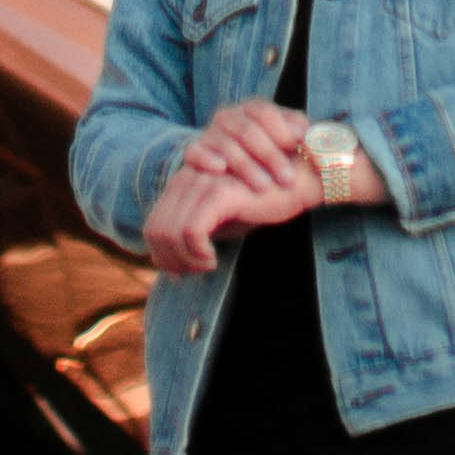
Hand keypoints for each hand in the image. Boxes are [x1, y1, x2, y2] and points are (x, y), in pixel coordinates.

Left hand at [141, 109, 314, 276]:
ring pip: (171, 232)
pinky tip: (212, 262)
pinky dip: (196, 254)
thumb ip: (199, 231)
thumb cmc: (264, 199)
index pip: (154, 222)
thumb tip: (176, 264)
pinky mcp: (219, 193)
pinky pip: (192, 231)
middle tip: (190, 276)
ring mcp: (203, 183)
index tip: (178, 273)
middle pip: (157, 229)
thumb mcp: (225, 217)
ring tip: (205, 268)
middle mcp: (189, 177)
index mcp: (186, 180)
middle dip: (169, 260)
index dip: (160, 253)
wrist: (300, 178)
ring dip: (184, 260)